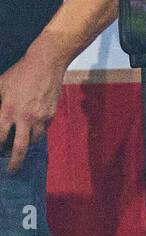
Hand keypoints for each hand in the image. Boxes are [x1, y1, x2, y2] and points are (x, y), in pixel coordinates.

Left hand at [0, 43, 66, 172]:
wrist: (46, 64)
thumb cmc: (19, 73)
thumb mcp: (0, 85)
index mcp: (8, 110)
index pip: (0, 137)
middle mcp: (24, 118)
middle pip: (19, 148)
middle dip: (14, 163)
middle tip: (11, 171)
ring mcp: (40, 118)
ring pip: (33, 141)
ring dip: (27, 145)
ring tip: (22, 144)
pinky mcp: (51, 115)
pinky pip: (43, 129)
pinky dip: (37, 131)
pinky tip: (33, 127)